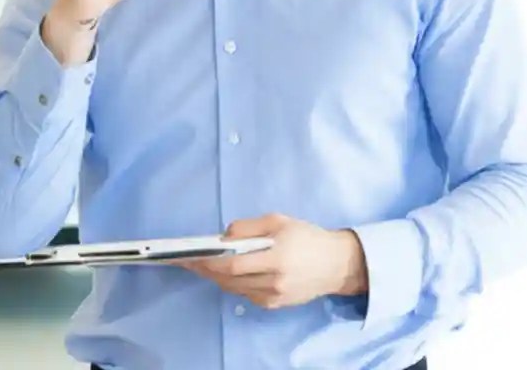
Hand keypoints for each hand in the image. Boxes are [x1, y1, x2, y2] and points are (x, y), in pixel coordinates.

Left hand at [179, 214, 368, 310]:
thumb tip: (223, 238)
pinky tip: (229, 273)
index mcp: (275, 259)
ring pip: (235, 289)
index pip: (232, 266)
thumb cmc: (308, 237)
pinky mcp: (276, 305)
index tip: (189, 256)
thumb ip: (248, 228)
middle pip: (229, 281)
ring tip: (204, 265)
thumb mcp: (279, 221)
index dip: (207, 263)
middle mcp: (273, 282)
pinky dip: (235, 284)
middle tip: (189, 260)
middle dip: (206, 270)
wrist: (337, 264)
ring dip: (217, 278)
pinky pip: (247, 295)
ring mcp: (274, 297)